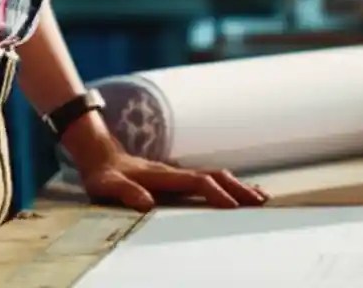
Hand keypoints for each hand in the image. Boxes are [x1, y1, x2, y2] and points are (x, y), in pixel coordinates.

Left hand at [67, 120, 266, 210]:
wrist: (101, 155)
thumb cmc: (104, 174)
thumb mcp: (106, 186)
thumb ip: (126, 192)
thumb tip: (147, 203)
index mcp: (163, 175)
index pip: (198, 182)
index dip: (216, 193)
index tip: (234, 207)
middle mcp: (176, 172)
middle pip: (215, 176)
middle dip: (239, 188)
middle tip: (261, 201)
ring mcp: (179, 173)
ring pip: (216, 176)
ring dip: (239, 185)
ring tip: (260, 197)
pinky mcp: (179, 177)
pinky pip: (209, 179)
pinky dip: (228, 185)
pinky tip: (238, 192)